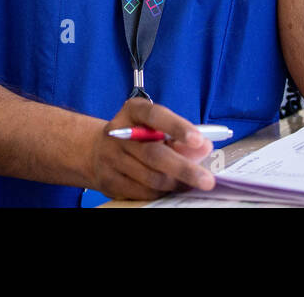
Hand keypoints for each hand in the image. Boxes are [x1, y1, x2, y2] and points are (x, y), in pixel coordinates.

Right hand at [86, 98, 215, 199]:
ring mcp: (111, 158)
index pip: (155, 116)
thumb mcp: (156, 128)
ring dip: (175, 184)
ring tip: (189, 184)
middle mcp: (118, 133)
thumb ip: (181, 137)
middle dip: (184, 168)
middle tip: (207, 180)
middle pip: (154, 154)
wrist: (96, 150)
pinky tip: (169, 188)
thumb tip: (205, 147)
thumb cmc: (137, 137)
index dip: (178, 127)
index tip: (198, 140)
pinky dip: (161, 193)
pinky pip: (142, 192)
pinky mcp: (108, 180)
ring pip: (151, 178)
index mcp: (133, 111)